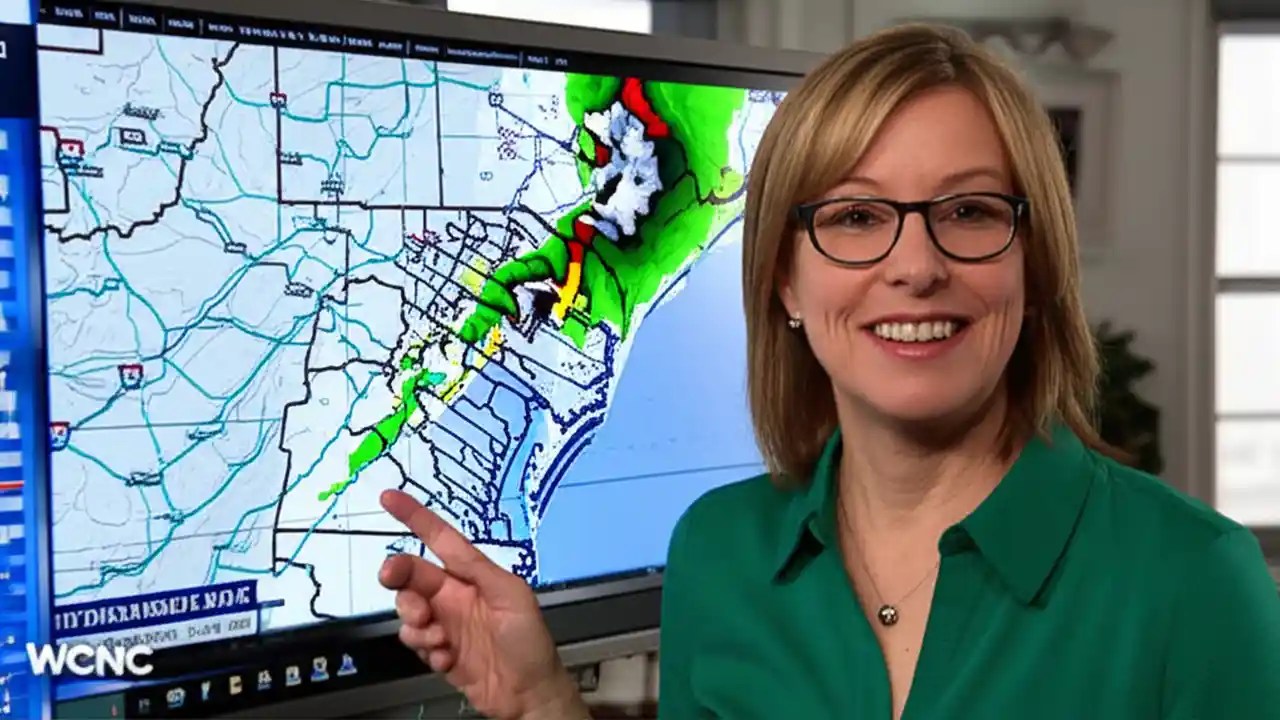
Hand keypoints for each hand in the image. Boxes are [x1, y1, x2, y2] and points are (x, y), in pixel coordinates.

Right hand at [378, 489, 587, 719]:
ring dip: (416, 624)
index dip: (415, 516)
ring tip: (440, 640)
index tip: (390, 498)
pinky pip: (414, 641)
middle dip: (399, 577)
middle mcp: (454, 595)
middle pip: (412, 575)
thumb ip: (478, 570)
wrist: (528, 694)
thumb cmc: (529, 641)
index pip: (440, 538)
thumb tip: (449, 550)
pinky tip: (447, 659)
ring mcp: (444, 623)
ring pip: (407, 609)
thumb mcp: (511, 595)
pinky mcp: (437, 650)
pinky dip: (426, 649)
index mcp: (473, 575)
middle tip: (401, 587)